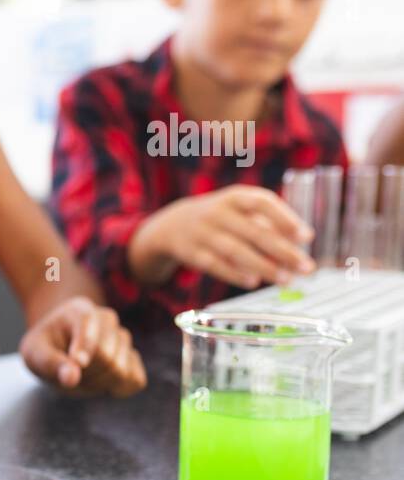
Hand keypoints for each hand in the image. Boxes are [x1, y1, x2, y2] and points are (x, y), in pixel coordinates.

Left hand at [20, 297, 146, 396]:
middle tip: (68, 375)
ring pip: (120, 370)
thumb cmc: (46, 349)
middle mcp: (106, 319)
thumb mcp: (35, 354)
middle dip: (85, 374)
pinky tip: (101, 384)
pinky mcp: (133, 358)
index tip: (78, 362)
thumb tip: (71, 378)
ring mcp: (123, 337)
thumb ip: (51, 363)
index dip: (85, 346)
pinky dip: (118, 389)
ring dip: (97, 384)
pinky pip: (136, 380)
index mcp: (79, 310)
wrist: (61, 350)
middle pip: (106, 355)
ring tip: (81, 376)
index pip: (89, 324)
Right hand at [129, 185, 314, 288]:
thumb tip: (298, 251)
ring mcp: (202, 232)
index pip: (263, 203)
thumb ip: (267, 228)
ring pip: (236, 250)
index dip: (286, 219)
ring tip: (286, 280)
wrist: (173, 224)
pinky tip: (254, 282)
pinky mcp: (191, 252)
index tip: (307, 237)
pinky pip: (215, 264)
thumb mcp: (240, 213)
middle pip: (254, 231)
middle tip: (306, 268)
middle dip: (283, 251)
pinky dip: (235, 274)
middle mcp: (218, 212)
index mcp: (235, 197)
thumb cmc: (222, 219)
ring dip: (263, 266)